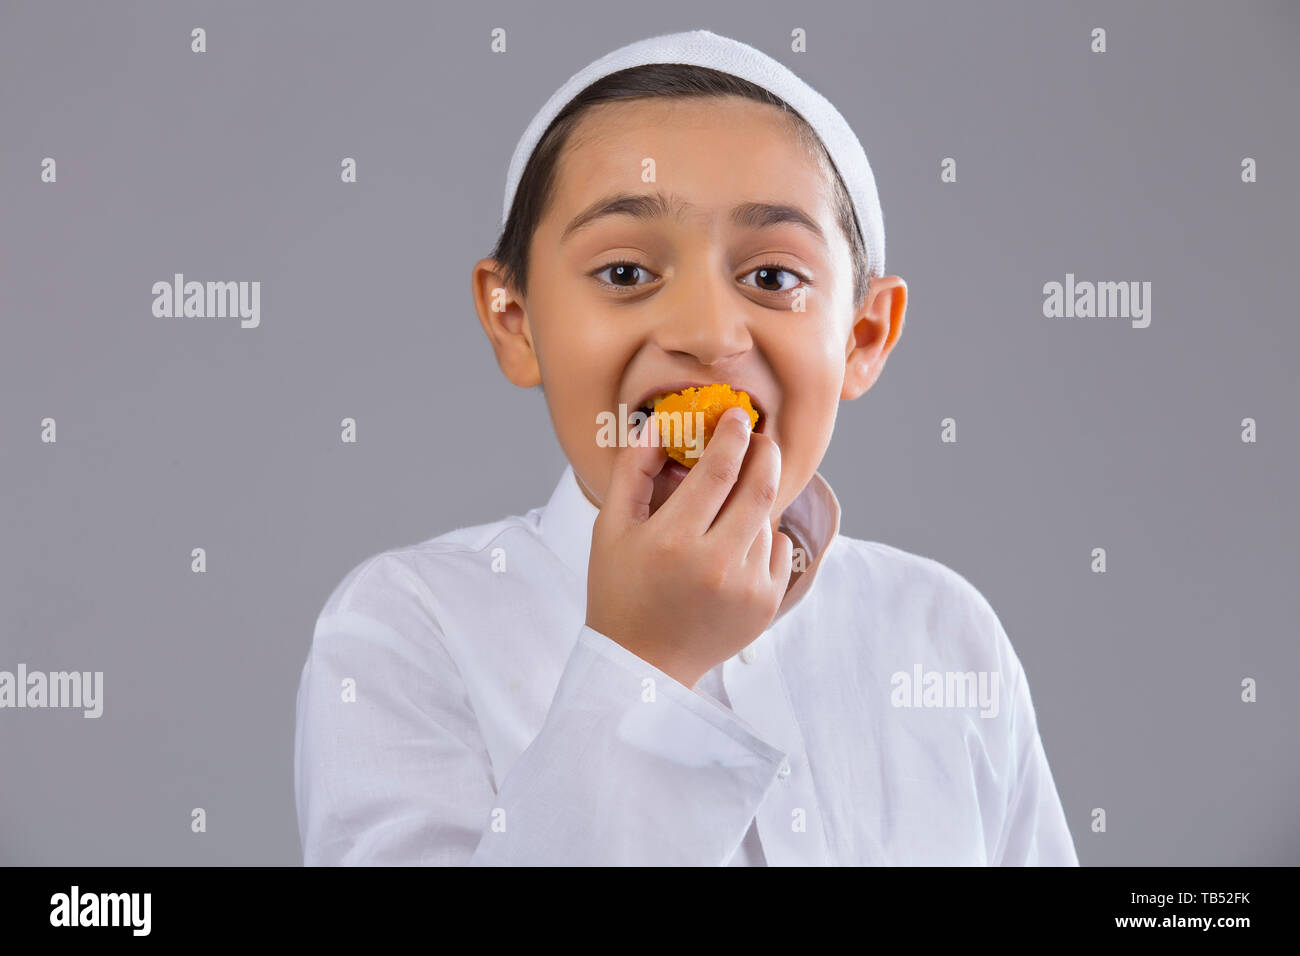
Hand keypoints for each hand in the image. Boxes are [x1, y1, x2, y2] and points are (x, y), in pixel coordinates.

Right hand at [586, 407, 793, 687]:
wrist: (642, 663)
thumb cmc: (620, 590)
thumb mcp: (611, 528)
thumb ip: (632, 471)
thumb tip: (659, 425)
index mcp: (673, 541)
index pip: (718, 470)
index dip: (732, 435)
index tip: (738, 415)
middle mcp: (716, 565)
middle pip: (759, 489)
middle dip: (764, 454)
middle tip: (760, 438)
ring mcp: (747, 588)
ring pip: (766, 520)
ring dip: (754, 500)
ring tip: (730, 503)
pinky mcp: (766, 606)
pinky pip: (779, 549)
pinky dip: (765, 534)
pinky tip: (737, 540)